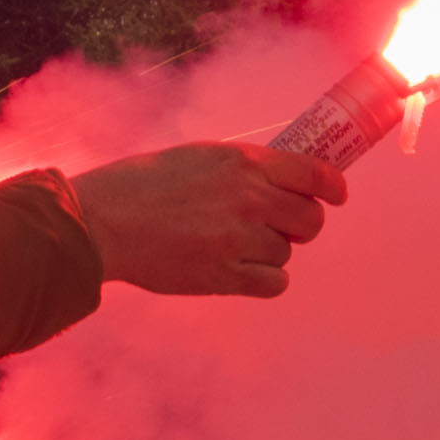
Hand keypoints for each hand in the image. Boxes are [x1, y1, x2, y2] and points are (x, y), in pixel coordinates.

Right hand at [69, 138, 343, 299]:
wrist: (103, 221)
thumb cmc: (142, 185)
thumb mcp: (199, 157)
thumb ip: (244, 168)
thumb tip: (282, 181)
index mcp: (244, 162)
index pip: (314, 173)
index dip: (333, 187)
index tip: (336, 194)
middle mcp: (249, 198)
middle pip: (311, 219)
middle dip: (302, 224)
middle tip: (282, 226)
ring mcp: (239, 239)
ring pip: (287, 252)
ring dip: (271, 251)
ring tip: (235, 244)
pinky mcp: (225, 276)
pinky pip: (275, 283)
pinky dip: (265, 279)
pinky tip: (243, 270)